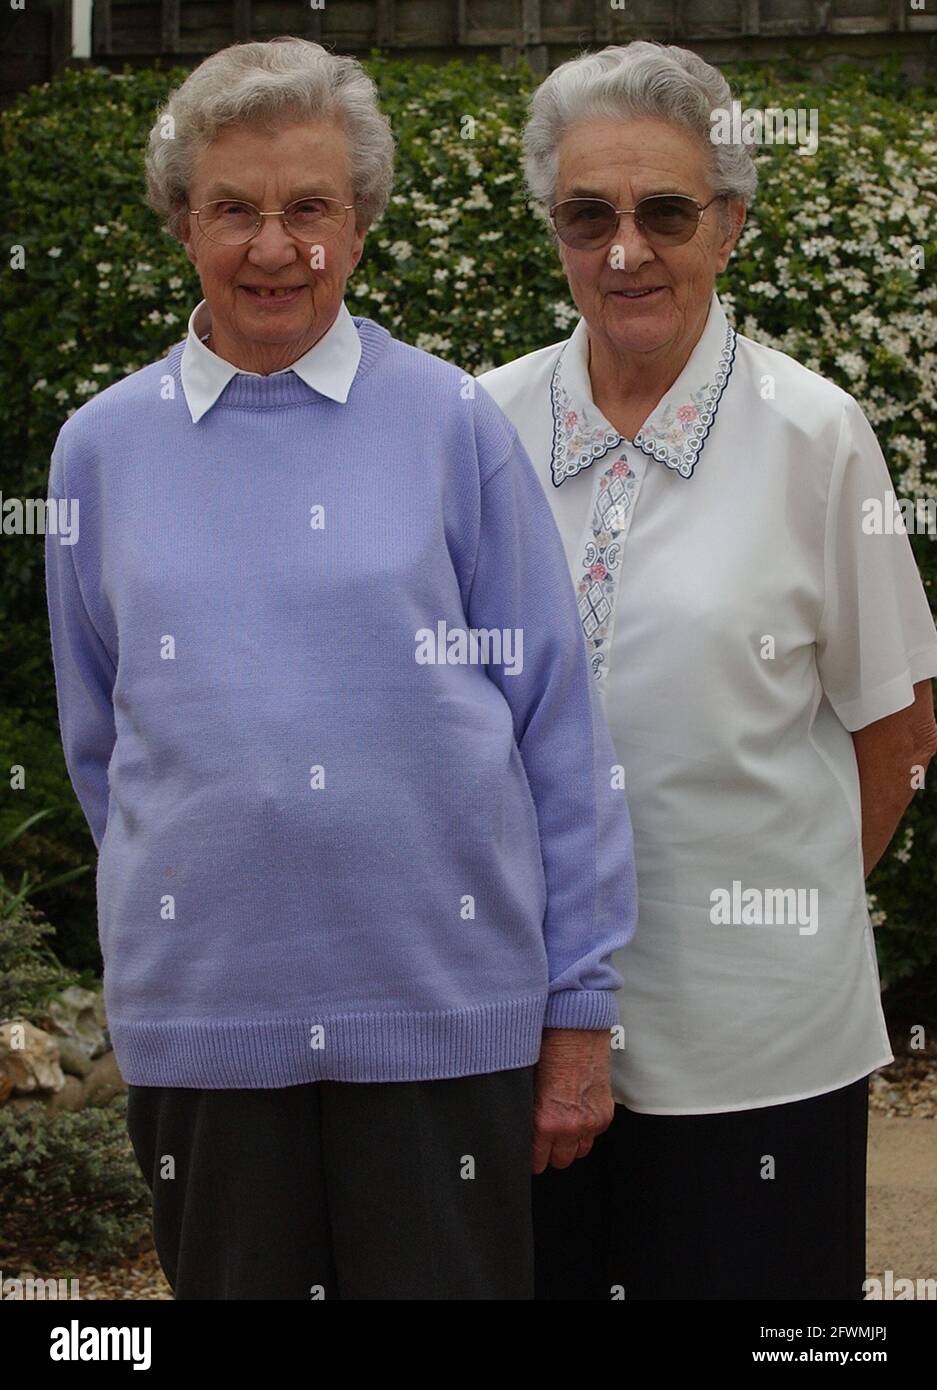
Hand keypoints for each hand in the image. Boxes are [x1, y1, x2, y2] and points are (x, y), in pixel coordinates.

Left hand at [531, 1027, 614, 1174]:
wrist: (576, 1030)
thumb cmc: (547, 1049)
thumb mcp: (527, 1085)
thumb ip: (526, 1113)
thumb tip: (520, 1126)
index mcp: (546, 1122)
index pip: (536, 1161)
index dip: (530, 1156)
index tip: (528, 1150)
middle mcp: (571, 1127)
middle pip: (559, 1162)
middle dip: (549, 1152)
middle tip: (543, 1138)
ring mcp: (591, 1122)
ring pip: (579, 1152)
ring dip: (569, 1143)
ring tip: (560, 1126)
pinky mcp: (605, 1114)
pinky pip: (594, 1136)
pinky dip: (585, 1129)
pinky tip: (575, 1112)